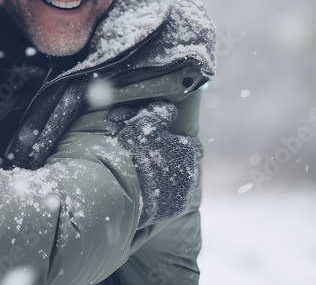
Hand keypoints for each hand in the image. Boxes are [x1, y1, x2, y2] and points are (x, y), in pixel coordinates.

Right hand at [107, 102, 203, 227]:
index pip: (194, 146)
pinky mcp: (176, 208)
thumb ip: (160, 113)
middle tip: (160, 163)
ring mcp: (185, 192)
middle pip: (189, 166)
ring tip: (154, 180)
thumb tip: (171, 108)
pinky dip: (167, 196)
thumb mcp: (143, 123)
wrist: (121, 187)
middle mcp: (191, 171)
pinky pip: (175, 200)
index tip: (169, 146)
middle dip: (179, 164)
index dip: (181, 145)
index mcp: (188, 149)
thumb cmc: (132, 151)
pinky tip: (152, 194)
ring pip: (184, 183)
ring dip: (174, 180)